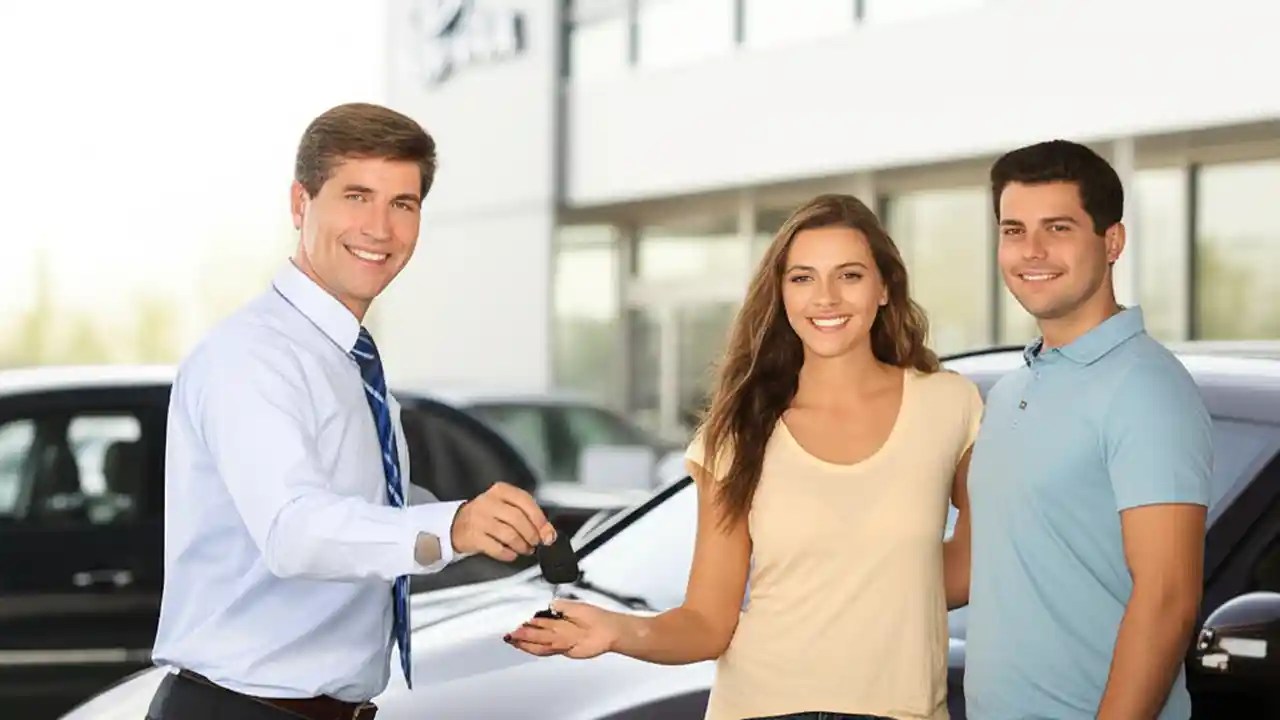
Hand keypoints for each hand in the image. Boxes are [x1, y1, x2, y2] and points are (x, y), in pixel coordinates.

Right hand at [450, 482, 554, 560]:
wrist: (456, 525)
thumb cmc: (487, 515)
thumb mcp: (505, 506)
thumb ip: (527, 515)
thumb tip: (548, 532)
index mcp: (500, 491)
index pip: (525, 501)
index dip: (539, 519)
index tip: (547, 532)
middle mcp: (488, 502)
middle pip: (518, 519)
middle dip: (532, 534)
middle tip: (536, 542)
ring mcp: (479, 519)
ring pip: (509, 535)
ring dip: (522, 546)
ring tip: (525, 549)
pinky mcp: (473, 537)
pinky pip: (497, 548)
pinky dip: (509, 554)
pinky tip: (512, 553)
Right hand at [503, 600, 621, 658]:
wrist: (608, 630)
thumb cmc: (595, 617)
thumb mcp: (572, 606)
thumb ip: (558, 606)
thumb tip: (546, 605)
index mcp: (557, 620)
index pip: (538, 623)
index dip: (526, 624)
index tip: (515, 625)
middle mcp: (557, 631)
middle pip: (536, 633)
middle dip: (522, 634)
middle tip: (510, 634)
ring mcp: (560, 640)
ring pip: (539, 641)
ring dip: (525, 640)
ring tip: (513, 638)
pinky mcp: (564, 649)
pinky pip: (546, 648)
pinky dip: (534, 647)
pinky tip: (524, 646)